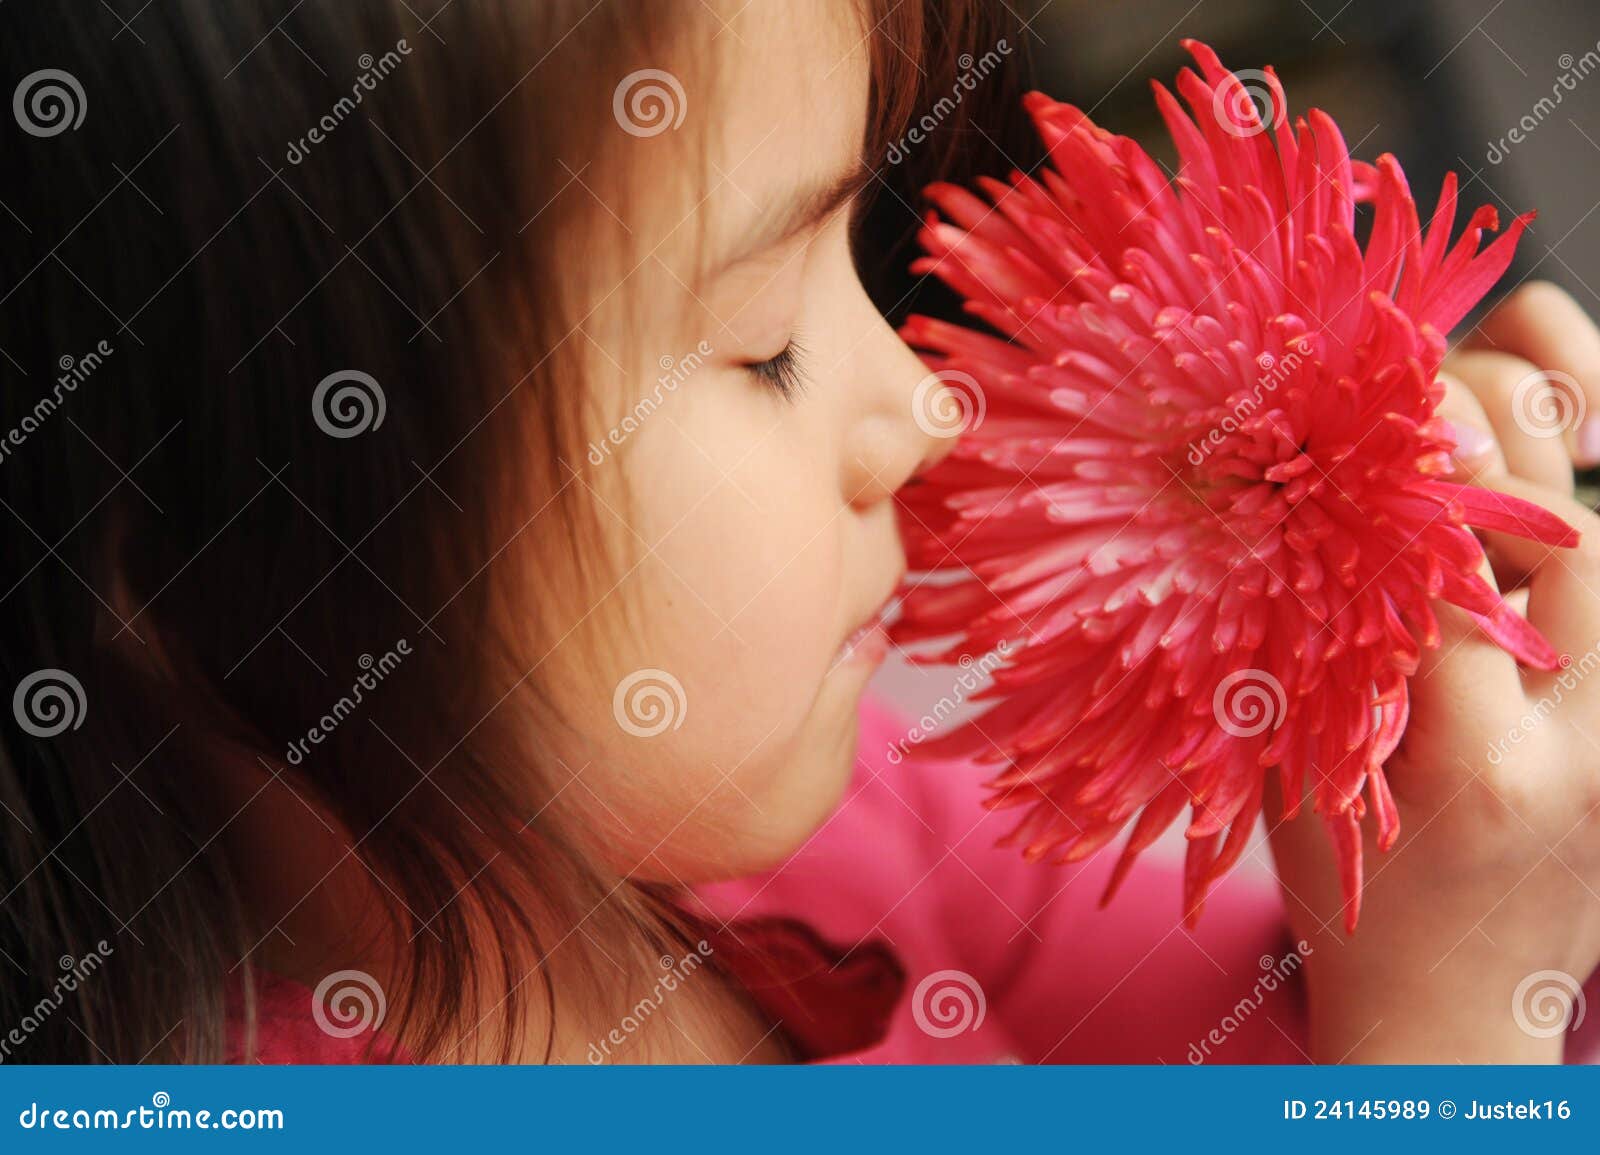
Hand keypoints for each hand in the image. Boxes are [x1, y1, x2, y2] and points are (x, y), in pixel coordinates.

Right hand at [1268, 281, 1599, 1062]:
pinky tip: (1556, 445)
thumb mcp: (1292, 785)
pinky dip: (1578, 511)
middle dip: (1493, 421)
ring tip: (1491, 374)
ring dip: (1552, 446)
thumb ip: (1302, 654)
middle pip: (1564, 530)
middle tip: (1416, 367)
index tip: (1368, 376)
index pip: (1449, 561)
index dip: (1410, 452)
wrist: (1457, 1023)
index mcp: (1473, 768)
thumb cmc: (1354, 917)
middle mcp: (1587, 745)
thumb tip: (1294, 506)